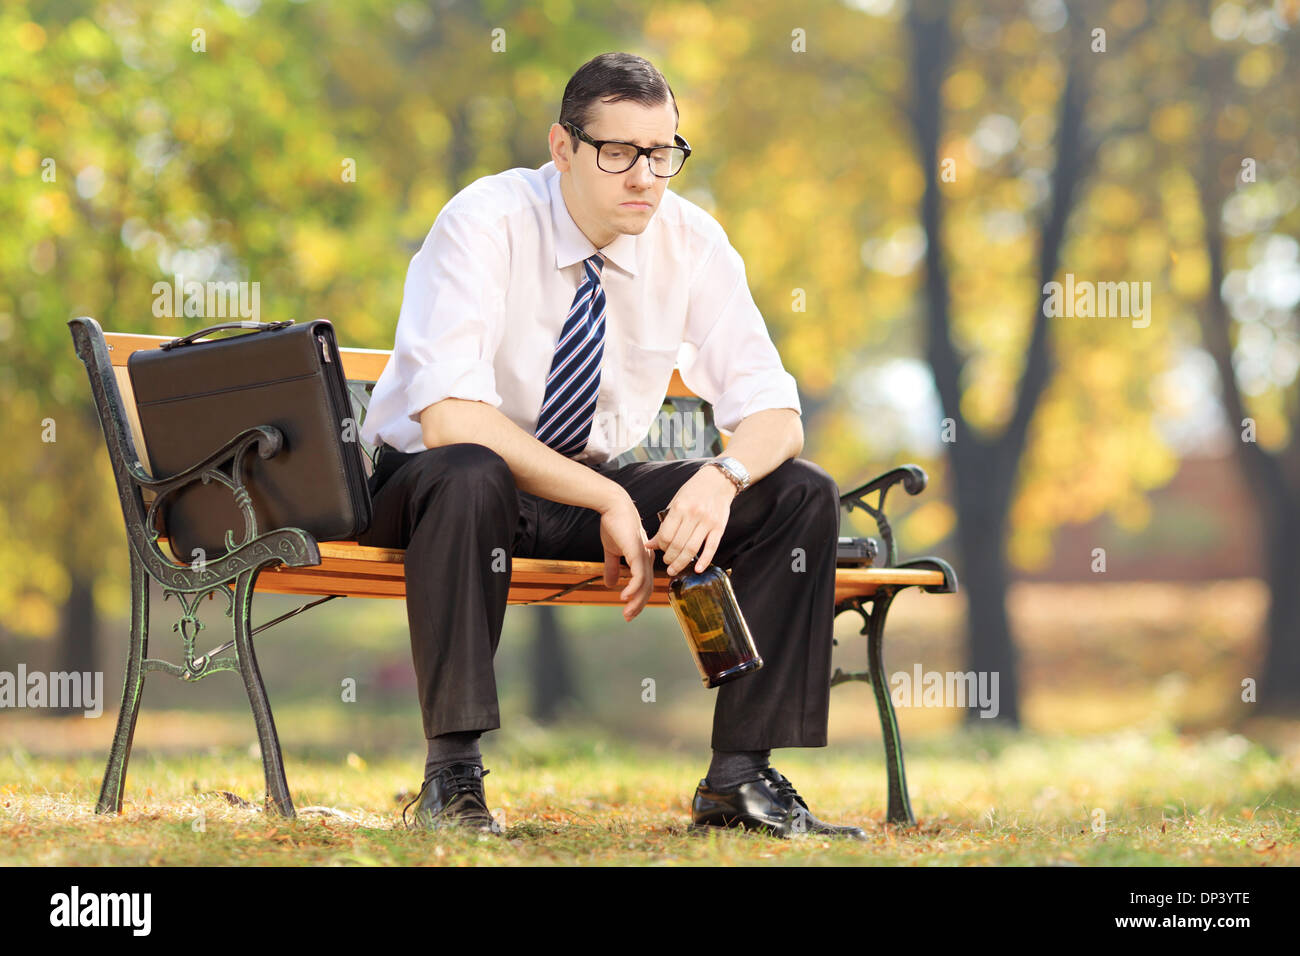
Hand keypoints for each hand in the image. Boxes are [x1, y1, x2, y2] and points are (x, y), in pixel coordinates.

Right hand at [598, 491, 655, 621]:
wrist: (613, 507)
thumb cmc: (614, 525)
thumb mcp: (612, 551)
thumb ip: (612, 567)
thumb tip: (611, 585)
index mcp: (643, 559)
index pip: (645, 584)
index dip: (638, 599)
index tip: (628, 611)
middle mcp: (647, 559)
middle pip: (648, 587)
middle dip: (638, 605)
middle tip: (628, 617)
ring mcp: (643, 556)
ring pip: (645, 584)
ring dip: (636, 600)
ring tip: (626, 611)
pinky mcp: (637, 552)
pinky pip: (639, 575)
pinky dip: (633, 588)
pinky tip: (624, 597)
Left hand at [648, 464, 736, 576]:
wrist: (718, 480)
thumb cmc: (693, 491)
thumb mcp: (675, 503)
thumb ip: (664, 524)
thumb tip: (650, 544)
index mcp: (680, 507)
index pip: (665, 535)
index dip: (660, 546)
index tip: (660, 550)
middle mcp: (693, 514)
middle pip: (677, 544)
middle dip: (669, 558)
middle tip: (667, 563)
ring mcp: (707, 522)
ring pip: (692, 549)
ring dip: (681, 562)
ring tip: (674, 569)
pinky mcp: (719, 527)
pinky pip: (711, 547)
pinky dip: (704, 561)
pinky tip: (697, 569)